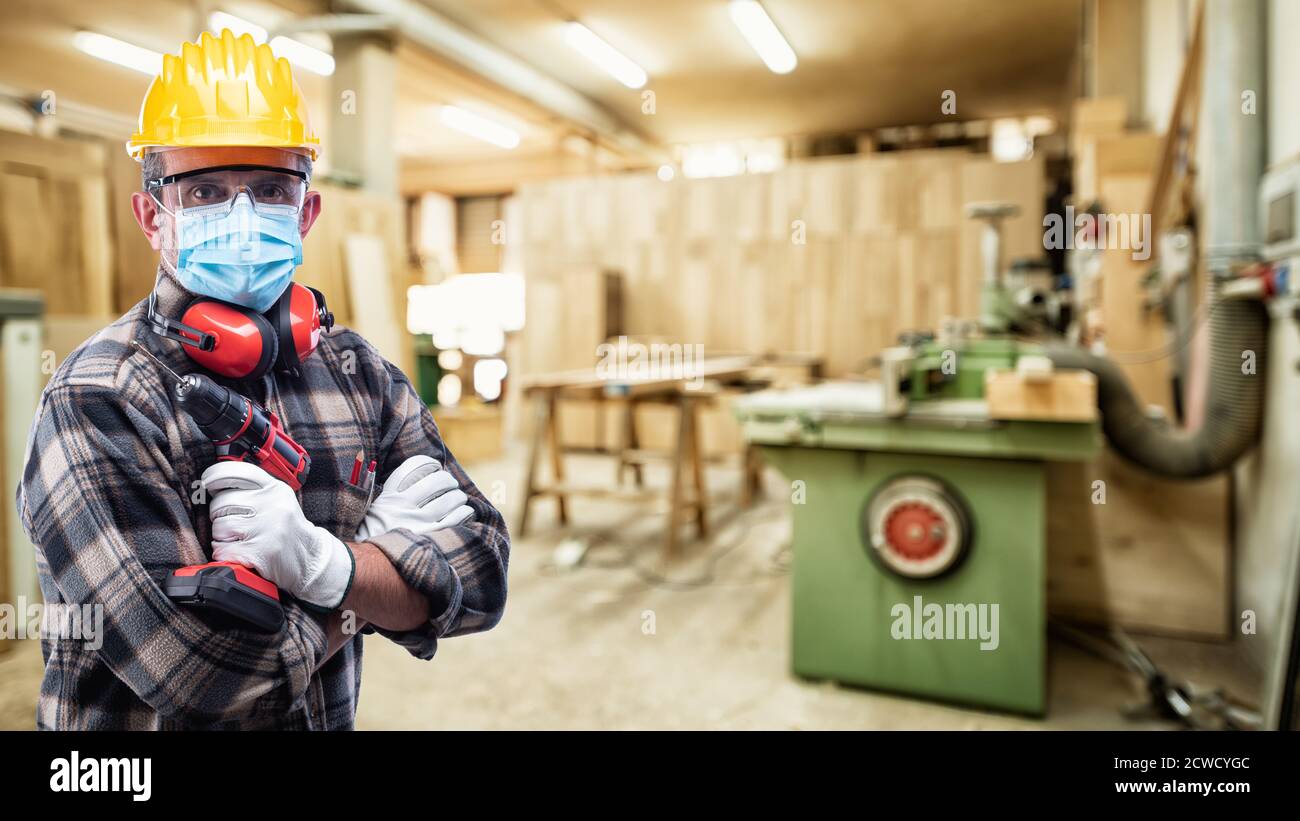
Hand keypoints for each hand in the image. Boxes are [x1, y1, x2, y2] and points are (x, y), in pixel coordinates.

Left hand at [202, 461, 353, 610]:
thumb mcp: (278, 500)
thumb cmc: (286, 529)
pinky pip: (222, 549)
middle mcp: (273, 506)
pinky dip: (224, 553)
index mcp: (275, 489)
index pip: (237, 472)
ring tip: (237, 539)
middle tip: (232, 524)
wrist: (309, 559)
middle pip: (221, 503)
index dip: (214, 476)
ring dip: (221, 536)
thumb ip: (253, 489)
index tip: (207, 484)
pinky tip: (238, 552)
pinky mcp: (260, 553)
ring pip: (219, 527)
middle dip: (218, 515)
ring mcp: (267, 530)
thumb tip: (214, 483)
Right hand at [355, 455, 473, 541]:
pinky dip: (465, 512)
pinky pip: (456, 519)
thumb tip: (418, 474)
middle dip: (448, 481)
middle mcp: (402, 506)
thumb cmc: (378, 535)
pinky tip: (465, 512)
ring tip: (459, 499)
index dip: (428, 463)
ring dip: (458, 497)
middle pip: (437, 482)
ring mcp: (416, 522)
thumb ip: (393, 493)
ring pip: (449, 499)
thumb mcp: (377, 509)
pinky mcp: (429, 538)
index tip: (435, 466)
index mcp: (389, 496)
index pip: (412, 467)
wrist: (369, 565)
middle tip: (451, 485)